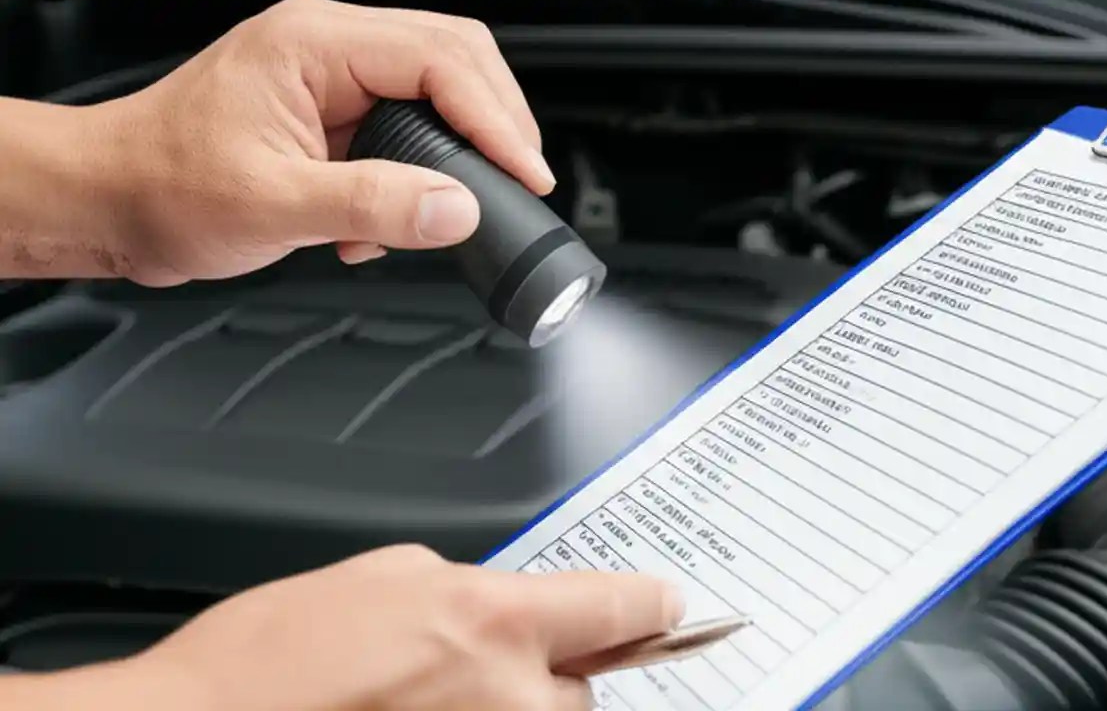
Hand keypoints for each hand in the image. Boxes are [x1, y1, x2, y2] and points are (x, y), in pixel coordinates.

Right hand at [0, 544, 683, 710]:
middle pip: (583, 691)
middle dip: (547, 678)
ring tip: (432, 701)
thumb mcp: (381, 578)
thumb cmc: (267, 664)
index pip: (622, 607)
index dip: (651, 605)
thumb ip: (463, 589)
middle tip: (482, 672)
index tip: (669, 606)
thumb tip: (490, 604)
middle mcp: (510, 699)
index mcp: (493, 621)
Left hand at [91, 0, 554, 285]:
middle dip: (495, 122)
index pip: (440, 60)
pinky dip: (417, 177)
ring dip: (457, 152)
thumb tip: (457, 209)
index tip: (524, 175)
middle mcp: (327, 44)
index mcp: (314, 42)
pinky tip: (385, 223)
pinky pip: (405, 129)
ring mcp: (331, 77)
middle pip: (455, 58)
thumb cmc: (162, 186)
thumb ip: (373, 205)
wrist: (111, 201)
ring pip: (436, 92)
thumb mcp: (273, 204)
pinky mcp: (330, 113)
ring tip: (448, 208)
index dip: (495, 119)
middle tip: (518, 182)